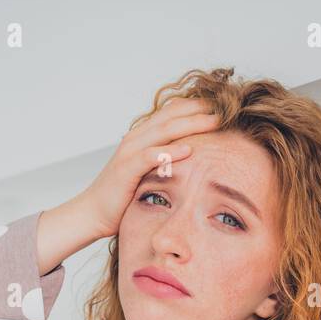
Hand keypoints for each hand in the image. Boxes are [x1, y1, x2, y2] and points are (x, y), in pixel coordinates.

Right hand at [78, 96, 221, 239]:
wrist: (92, 213)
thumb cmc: (122, 196)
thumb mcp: (148, 173)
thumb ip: (165, 162)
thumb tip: (191, 159)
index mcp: (142, 136)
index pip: (172, 112)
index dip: (197, 106)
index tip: (223, 106)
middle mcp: (136, 138)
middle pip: (172, 115)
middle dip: (200, 110)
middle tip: (227, 107)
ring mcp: (130, 151)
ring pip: (164, 130)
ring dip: (192, 124)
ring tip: (215, 121)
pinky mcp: (126, 168)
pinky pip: (151, 156)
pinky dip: (170, 151)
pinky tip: (189, 149)